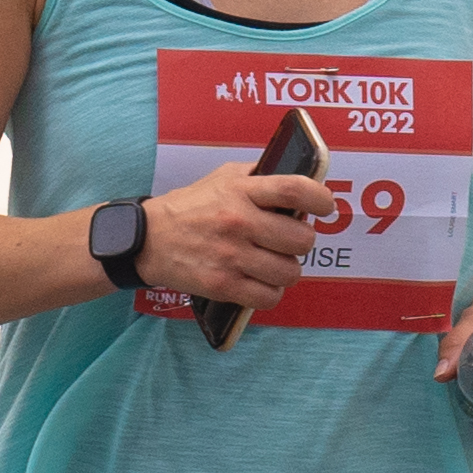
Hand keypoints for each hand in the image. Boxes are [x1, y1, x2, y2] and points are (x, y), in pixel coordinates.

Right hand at [137, 167, 326, 310]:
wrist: (147, 239)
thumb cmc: (191, 206)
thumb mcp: (223, 177)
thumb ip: (260, 175)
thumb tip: (302, 180)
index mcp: (241, 191)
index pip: (295, 190)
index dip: (320, 199)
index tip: (325, 206)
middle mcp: (238, 222)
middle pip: (301, 238)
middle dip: (301, 241)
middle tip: (289, 240)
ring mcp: (231, 256)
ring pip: (290, 272)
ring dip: (287, 269)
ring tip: (273, 262)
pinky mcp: (222, 285)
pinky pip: (268, 297)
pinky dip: (270, 292)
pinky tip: (260, 282)